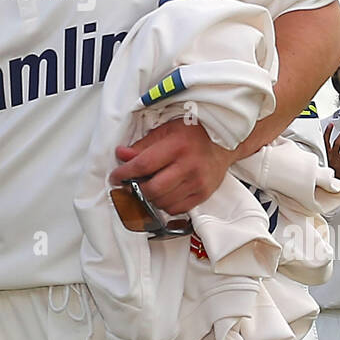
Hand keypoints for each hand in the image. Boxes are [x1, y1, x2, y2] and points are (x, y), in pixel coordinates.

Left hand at [108, 117, 232, 214]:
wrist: (225, 142)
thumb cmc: (193, 133)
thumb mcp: (166, 131)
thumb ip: (143, 146)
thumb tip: (121, 155)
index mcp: (177, 146)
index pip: (143, 165)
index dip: (125, 174)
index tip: (115, 177)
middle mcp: (188, 166)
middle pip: (152, 189)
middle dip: (135, 190)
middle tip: (129, 186)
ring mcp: (197, 183)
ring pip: (163, 202)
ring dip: (149, 199)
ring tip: (147, 188)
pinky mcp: (203, 194)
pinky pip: (176, 209)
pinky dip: (165, 205)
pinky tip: (163, 194)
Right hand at [323, 121, 339, 181]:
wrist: (330, 189)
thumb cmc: (328, 175)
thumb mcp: (323, 163)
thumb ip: (325, 154)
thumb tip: (322, 146)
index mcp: (326, 155)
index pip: (326, 141)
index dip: (328, 132)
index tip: (332, 125)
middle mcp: (332, 158)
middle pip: (338, 142)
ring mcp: (339, 163)